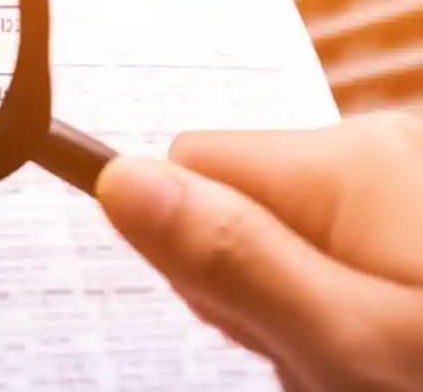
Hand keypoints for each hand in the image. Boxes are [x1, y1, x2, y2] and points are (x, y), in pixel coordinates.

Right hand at [96, 111, 422, 390]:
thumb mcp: (343, 339)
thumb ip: (231, 260)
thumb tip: (116, 178)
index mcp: (344, 156)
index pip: (185, 168)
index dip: (198, 255)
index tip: (265, 318)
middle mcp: (367, 145)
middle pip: (226, 207)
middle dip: (251, 290)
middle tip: (327, 357)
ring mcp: (394, 179)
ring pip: (269, 240)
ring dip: (292, 310)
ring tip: (361, 365)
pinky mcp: (402, 214)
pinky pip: (320, 253)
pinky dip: (334, 311)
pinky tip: (379, 352)